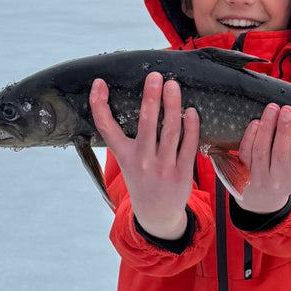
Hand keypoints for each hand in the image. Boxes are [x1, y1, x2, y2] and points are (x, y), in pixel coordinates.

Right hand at [89, 72, 199, 239]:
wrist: (156, 214)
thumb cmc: (141, 178)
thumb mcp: (126, 160)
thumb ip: (125, 136)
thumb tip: (132, 100)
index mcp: (124, 156)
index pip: (107, 127)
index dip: (99, 104)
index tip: (99, 83)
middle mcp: (142, 160)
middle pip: (145, 124)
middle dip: (150, 98)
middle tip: (154, 76)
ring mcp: (163, 167)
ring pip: (169, 132)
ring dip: (172, 106)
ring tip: (173, 85)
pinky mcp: (182, 173)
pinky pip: (188, 145)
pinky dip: (191, 127)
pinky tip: (191, 111)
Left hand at [235, 103, 290, 213]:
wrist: (260, 202)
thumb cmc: (287, 177)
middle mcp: (279, 180)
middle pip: (282, 156)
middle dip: (284, 131)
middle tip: (288, 109)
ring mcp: (259, 178)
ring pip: (260, 152)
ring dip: (265, 129)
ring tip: (271, 109)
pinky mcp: (241, 173)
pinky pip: (245, 153)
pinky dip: (249, 137)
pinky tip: (256, 123)